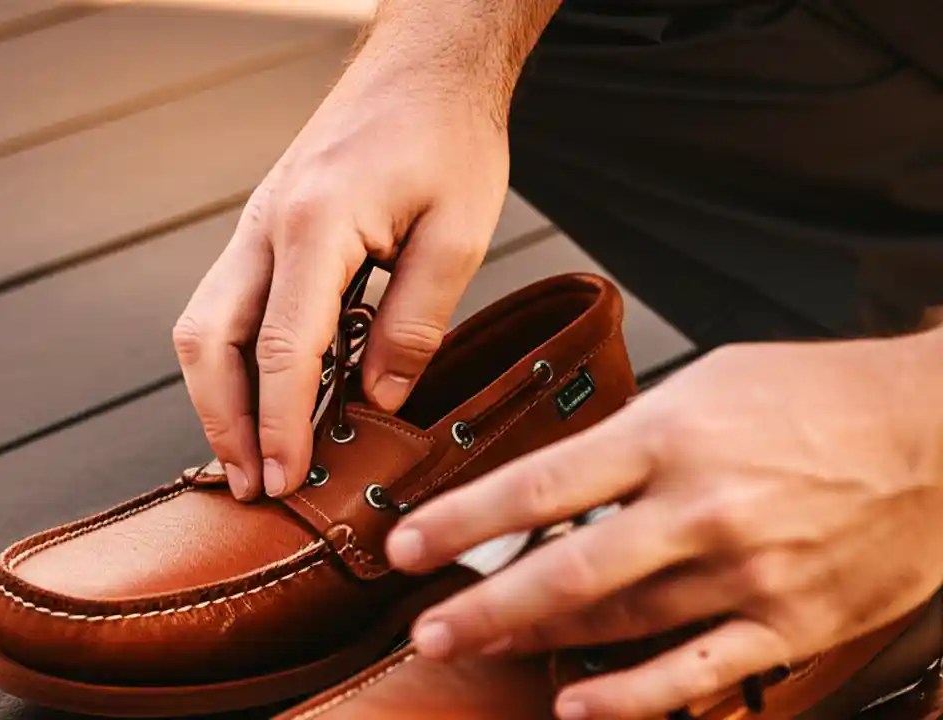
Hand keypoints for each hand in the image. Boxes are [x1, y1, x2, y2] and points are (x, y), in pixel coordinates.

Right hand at [172, 33, 511, 499]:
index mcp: (315, 225)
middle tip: (250, 485)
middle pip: (207, 340)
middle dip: (222, 421)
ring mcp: (257, 226)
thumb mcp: (459, 234)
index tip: (286, 481)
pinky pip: (227, 304)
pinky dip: (234, 361)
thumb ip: (415, 323)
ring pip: (202, 324)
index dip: (278, 425)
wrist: (425, 64)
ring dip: (217, 395)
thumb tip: (377, 400)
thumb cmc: (447, 135)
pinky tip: (263, 396)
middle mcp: (266, 226)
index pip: (279, 348)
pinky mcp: (265, 230)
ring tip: (250, 454)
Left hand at [387, 334, 942, 718]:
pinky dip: (632, 697)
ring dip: (538, 642)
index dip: (462, 521)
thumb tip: (554, 483)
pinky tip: (578, 708)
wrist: (933, 431)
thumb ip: (627, 436)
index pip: (539, 486)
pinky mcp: (786, 623)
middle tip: (426, 626)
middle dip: (483, 604)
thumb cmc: (813, 397)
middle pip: (565, 570)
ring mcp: (743, 573)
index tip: (407, 543)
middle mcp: (698, 509)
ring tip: (476, 650)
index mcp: (670, 437)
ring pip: (617, 624)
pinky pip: (696, 672)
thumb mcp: (705, 384)